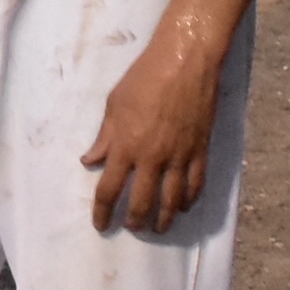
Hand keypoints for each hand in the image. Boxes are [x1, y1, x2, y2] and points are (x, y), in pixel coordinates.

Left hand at [80, 22, 222, 232]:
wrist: (185, 62)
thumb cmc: (144, 77)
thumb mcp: (114, 104)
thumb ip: (103, 137)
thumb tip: (89, 160)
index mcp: (125, 146)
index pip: (109, 190)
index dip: (102, 212)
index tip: (100, 225)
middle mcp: (152, 158)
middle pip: (141, 203)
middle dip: (134, 221)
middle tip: (132, 227)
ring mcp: (179, 157)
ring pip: (171, 201)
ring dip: (163, 219)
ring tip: (158, 228)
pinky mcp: (200, 151)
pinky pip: (195, 185)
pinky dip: (188, 200)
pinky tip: (183, 206)